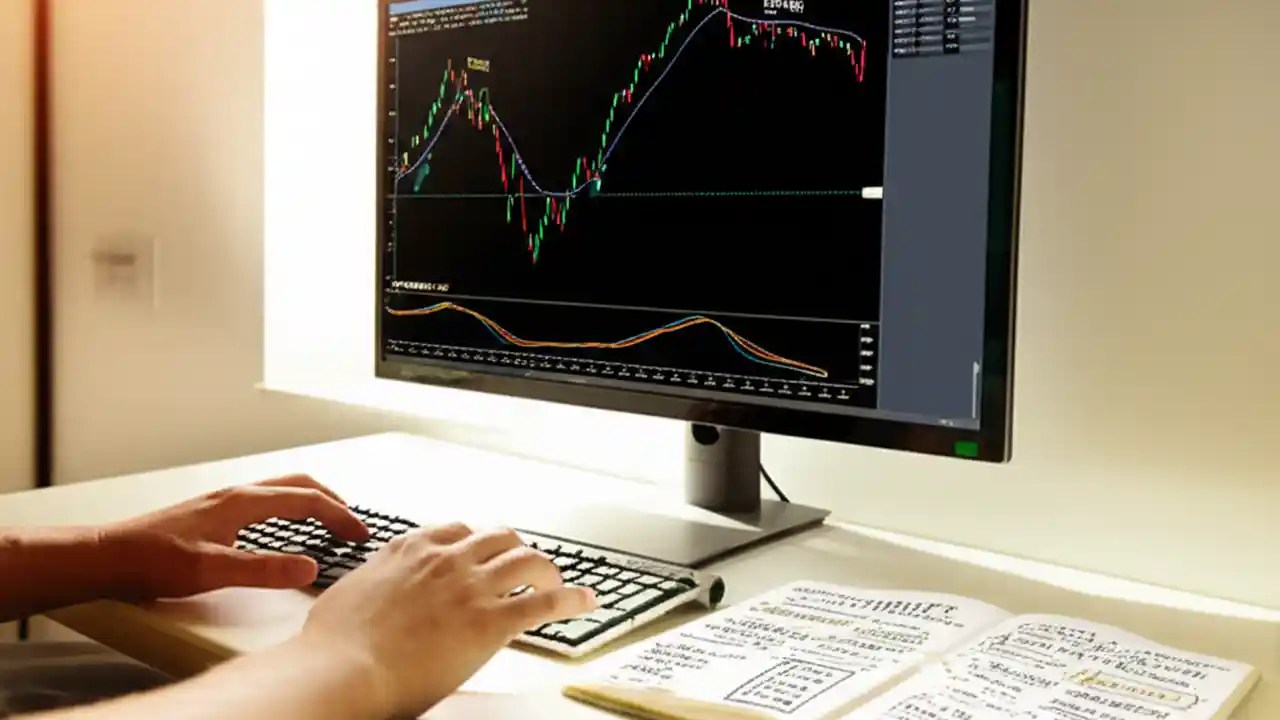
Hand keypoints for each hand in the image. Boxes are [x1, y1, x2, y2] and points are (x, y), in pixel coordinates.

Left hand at [97, 475, 369, 600]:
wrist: (109, 556)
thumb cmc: (154, 561)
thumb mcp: (213, 570)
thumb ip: (264, 569)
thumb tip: (310, 567)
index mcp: (243, 502)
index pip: (306, 500)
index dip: (339, 515)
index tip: (359, 534)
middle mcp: (236, 494)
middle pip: (298, 484)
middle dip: (331, 500)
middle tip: (352, 524)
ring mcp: (224, 501)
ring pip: (280, 489)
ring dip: (310, 501)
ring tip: (327, 522)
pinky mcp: (214, 513)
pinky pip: (265, 500)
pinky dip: (289, 507)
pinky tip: (282, 528)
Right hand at [297, 523, 596, 718]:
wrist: (344, 670)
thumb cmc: (335, 646)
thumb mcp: (347, 596)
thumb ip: (370, 586)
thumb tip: (366, 595)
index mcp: (409, 549)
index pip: (455, 531)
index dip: (475, 543)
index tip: (482, 552)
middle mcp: (446, 559)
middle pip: (498, 537)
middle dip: (515, 549)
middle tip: (525, 565)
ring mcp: (471, 587)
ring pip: (528, 559)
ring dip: (548, 569)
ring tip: (557, 582)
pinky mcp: (492, 621)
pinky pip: (545, 602)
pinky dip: (572, 599)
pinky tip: (585, 602)